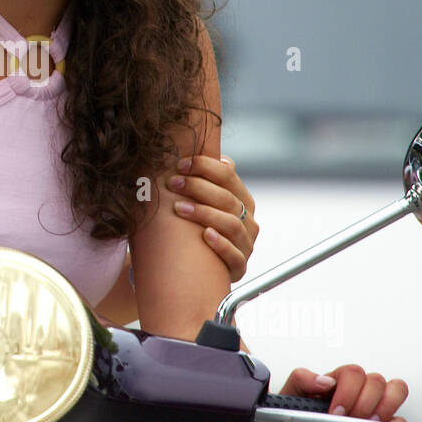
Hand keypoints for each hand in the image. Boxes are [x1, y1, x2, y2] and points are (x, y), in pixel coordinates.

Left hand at [166, 154, 258, 280]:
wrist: (199, 270)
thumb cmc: (198, 229)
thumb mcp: (204, 204)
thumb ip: (205, 182)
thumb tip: (197, 152)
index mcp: (242, 200)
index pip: (228, 175)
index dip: (204, 166)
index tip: (179, 164)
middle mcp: (248, 221)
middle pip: (228, 198)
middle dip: (198, 187)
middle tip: (172, 183)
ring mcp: (246, 245)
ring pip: (232, 224)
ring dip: (205, 213)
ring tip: (179, 208)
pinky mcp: (240, 268)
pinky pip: (235, 256)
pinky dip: (221, 244)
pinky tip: (205, 235)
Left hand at [253, 365, 408, 421]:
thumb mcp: (283, 409)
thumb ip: (299, 383)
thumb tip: (324, 379)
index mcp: (329, 387)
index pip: (352, 373)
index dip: (348, 390)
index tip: (335, 412)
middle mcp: (350, 398)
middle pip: (376, 381)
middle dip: (365, 401)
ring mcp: (364, 417)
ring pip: (394, 391)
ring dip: (385, 406)